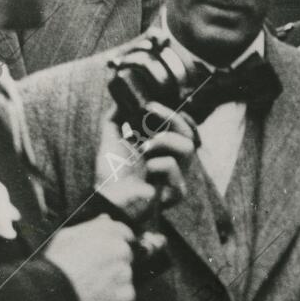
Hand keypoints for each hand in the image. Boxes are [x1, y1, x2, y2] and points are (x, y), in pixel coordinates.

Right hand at [44, 215, 134, 300]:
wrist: (52, 293)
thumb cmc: (56, 264)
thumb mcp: (66, 236)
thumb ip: (91, 227)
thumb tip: (105, 219)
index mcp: (108, 231)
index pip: (123, 232)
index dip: (115, 241)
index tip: (110, 249)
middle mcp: (120, 250)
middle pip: (125, 255)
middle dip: (114, 262)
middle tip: (94, 271)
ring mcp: (124, 273)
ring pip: (125, 275)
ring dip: (115, 280)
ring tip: (93, 285)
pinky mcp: (125, 294)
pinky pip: (126, 295)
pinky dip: (116, 297)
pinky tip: (98, 297)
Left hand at [95, 105, 198, 219]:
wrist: (111, 200)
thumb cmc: (111, 175)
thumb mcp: (110, 140)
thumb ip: (115, 119)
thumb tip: (120, 100)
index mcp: (160, 149)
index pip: (181, 126)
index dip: (175, 114)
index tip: (151, 105)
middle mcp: (171, 160)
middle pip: (189, 132)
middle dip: (172, 117)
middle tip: (151, 109)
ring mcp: (176, 176)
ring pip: (188, 147)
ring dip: (165, 141)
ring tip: (145, 148)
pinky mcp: (176, 191)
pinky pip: (174, 167)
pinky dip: (157, 166)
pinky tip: (147, 176)